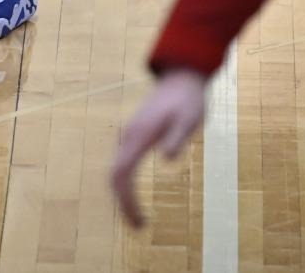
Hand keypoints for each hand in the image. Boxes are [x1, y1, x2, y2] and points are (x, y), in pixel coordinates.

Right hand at [110, 69, 207, 227]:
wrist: (181, 77)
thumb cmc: (188, 100)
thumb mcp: (190, 119)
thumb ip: (177, 138)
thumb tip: (168, 159)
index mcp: (139, 135)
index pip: (121, 173)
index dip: (126, 199)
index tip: (139, 220)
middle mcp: (128, 136)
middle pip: (114, 175)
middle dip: (123, 203)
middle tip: (138, 226)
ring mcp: (129, 135)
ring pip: (117, 170)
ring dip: (123, 195)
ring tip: (138, 217)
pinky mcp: (135, 135)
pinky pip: (122, 164)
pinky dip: (125, 183)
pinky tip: (135, 194)